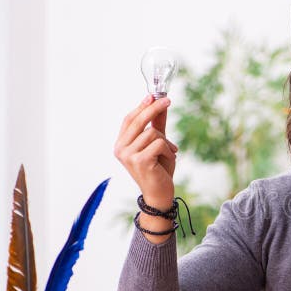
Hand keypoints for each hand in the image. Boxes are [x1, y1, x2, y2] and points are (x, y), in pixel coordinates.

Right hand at [114, 95, 178, 241]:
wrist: (160, 194)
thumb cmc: (158, 170)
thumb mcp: (158, 144)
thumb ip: (157, 125)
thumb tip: (160, 105)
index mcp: (121, 144)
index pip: (129, 120)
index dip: (141, 106)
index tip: (154, 95)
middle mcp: (120, 149)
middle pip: (138, 121)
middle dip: (154, 109)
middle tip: (168, 100)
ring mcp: (128, 155)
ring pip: (152, 133)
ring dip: (166, 141)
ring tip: (170, 152)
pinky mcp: (140, 161)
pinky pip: (159, 143)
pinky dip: (168, 149)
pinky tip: (170, 159)